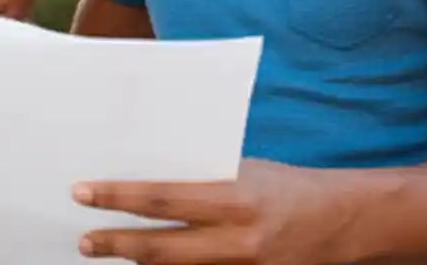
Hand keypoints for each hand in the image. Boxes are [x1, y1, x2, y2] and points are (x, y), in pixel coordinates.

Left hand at [73, 159, 341, 263]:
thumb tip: (148, 183)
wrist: (344, 223)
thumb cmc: (287, 189)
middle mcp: (238, 242)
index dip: (117, 197)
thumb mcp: (244, 173)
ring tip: (106, 254)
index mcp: (235, 199)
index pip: (162, 198)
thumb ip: (201, 181)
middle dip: (116, 245)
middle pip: (160, 249)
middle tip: (84, 241)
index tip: (82, 193)